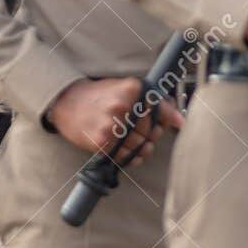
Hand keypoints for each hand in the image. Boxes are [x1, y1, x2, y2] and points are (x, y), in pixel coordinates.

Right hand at [46, 77, 182, 163]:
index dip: (160, 120)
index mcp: (131, 89)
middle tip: (141, 134)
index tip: (157, 124)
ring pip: (140, 145)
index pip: (159, 110)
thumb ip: (156, 104)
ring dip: (140, 149)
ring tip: (131, 142)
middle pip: (150, 131)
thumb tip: (181, 122)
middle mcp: (122, 106)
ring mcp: (111, 125)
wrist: (67, 103)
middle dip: (150, 136)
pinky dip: (130, 158)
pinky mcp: (102, 142)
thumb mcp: (127, 90)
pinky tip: (126, 151)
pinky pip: (125, 157)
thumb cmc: (99, 96)